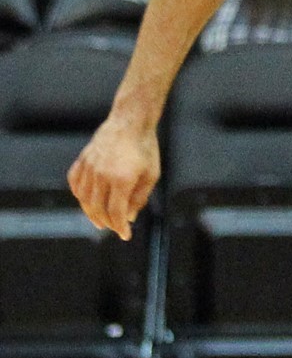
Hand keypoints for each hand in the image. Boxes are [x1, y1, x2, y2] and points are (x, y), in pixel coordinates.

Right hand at [67, 114, 160, 240]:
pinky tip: (86, 201)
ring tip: (100, 220)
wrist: (130, 122)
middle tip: (113, 229)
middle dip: (106, 222)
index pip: (116, 212)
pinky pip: (75, 183)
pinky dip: (79, 195)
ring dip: (90, 212)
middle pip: (98, 208)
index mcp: (122, 179)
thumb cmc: (145, 148)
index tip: (125, 235)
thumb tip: (128, 217)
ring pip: (83, 198)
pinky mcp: (82, 160)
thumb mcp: (151, 174)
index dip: (120, 227)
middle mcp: (102, 175)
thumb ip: (139, 198)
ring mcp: (90, 167)